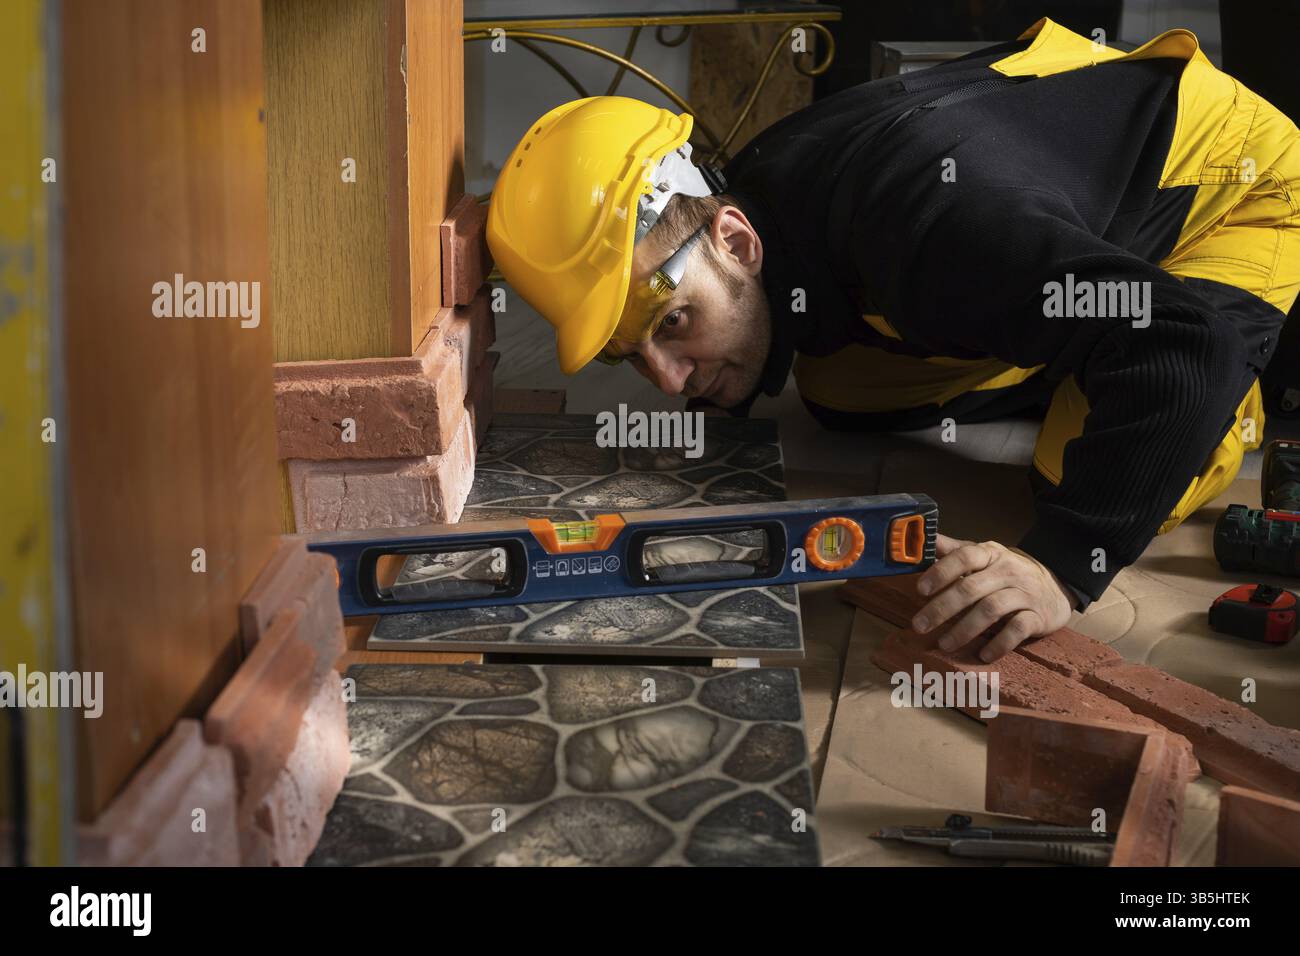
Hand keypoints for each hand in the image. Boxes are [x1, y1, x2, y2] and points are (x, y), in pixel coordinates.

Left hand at [911, 534, 1074, 661]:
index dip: (941, 572)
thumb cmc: (1007, 573)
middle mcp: (1008, 571)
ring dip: (964, 629)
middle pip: (971, 588)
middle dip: (942, 608)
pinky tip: (982, 655)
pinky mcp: (1038, 617)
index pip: (964, 557)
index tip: (920, 590)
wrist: (1056, 586)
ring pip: (991, 610)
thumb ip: (953, 551)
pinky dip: (999, 644)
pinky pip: (1018, 630)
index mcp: (990, 554)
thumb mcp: (983, 557)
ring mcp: (1024, 594)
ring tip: (944, 643)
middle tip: (919, 625)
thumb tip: (921, 540)